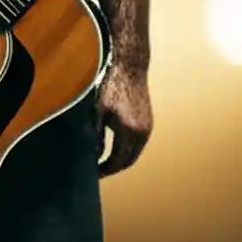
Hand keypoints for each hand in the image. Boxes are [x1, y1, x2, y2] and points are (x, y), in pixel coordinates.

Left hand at [95, 62, 152, 177]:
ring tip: (104, 161)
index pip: (116, 161)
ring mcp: (147, 128)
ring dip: (121, 160)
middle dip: (113, 168)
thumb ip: (96, 134)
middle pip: (128, 161)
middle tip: (98, 171)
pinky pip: (138, 145)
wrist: (130, 67)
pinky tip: (115, 148)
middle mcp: (142, 132)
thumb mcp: (98, 110)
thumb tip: (93, 154)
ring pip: (134, 154)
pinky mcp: (148, 122)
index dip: (104, 169)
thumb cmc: (111, 86)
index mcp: (129, 131)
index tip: (93, 173)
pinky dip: (127, 151)